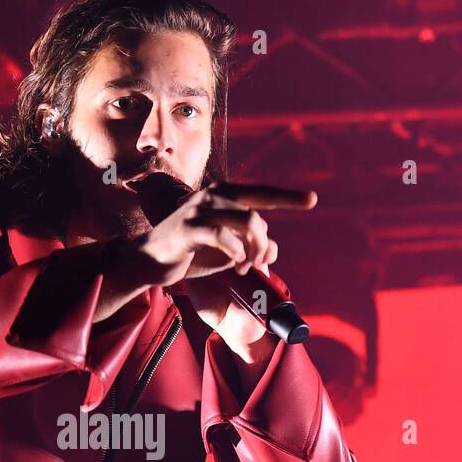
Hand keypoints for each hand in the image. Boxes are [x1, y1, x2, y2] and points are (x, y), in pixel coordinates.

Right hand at [168, 181, 315, 352]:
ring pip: (247, 224)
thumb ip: (248, 244)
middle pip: (257, 217)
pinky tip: (232, 264)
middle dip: (263, 245)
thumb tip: (273, 251)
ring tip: (242, 267)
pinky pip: (225, 238)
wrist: (149, 260)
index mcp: (222, 195)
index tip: (313, 199)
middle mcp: (213, 195)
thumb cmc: (188, 252)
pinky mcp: (189, 228)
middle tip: (256, 264)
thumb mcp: (224, 247)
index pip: (261, 193)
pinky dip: (234, 254)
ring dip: (251, 251)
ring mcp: (200, 209)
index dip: (288, 197)